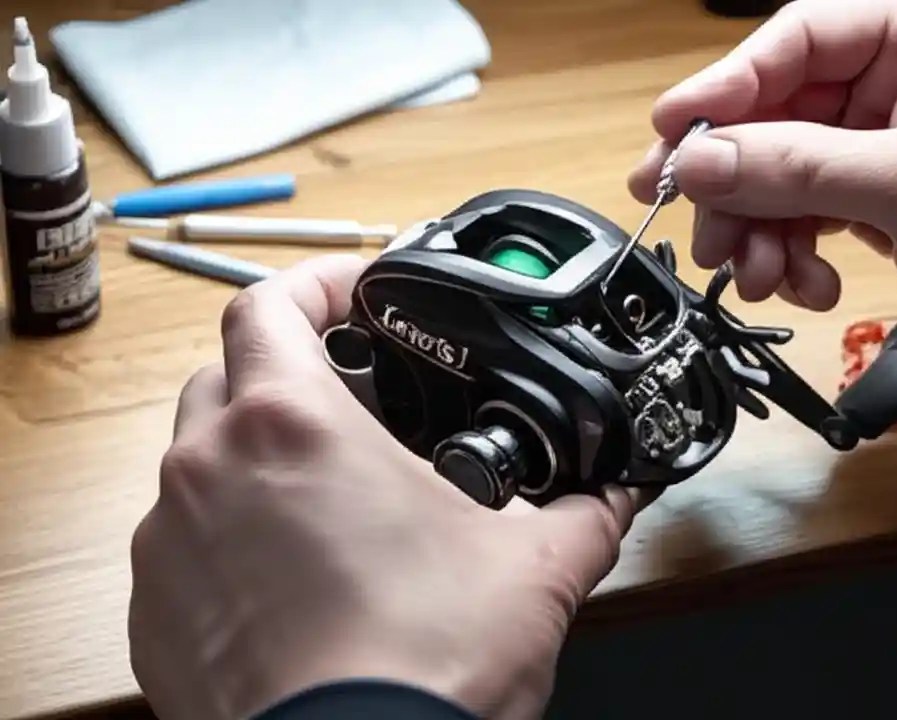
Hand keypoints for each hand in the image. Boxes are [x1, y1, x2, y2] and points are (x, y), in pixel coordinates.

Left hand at [129, 255, 646, 719]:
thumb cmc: (427, 666)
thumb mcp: (536, 568)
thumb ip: (585, 512)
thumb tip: (615, 495)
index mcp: (292, 427)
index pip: (269, 302)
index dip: (315, 282)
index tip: (356, 294)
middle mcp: (208, 469)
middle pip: (228, 375)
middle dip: (287, 375)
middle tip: (354, 404)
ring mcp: (168, 544)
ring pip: (198, 462)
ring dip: (256, 461)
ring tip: (332, 502)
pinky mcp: (154, 615)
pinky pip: (182, 546)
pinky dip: (229, 540)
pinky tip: (297, 581)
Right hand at [628, 0, 896, 386]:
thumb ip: (802, 170)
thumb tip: (701, 160)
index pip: (796, 41)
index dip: (726, 86)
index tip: (674, 131)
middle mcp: (894, 81)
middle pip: (773, 114)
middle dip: (733, 175)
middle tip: (693, 217)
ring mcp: (882, 147)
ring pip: (778, 174)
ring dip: (756, 228)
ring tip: (756, 273)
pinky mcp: (879, 206)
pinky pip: (803, 220)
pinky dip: (790, 257)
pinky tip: (808, 286)